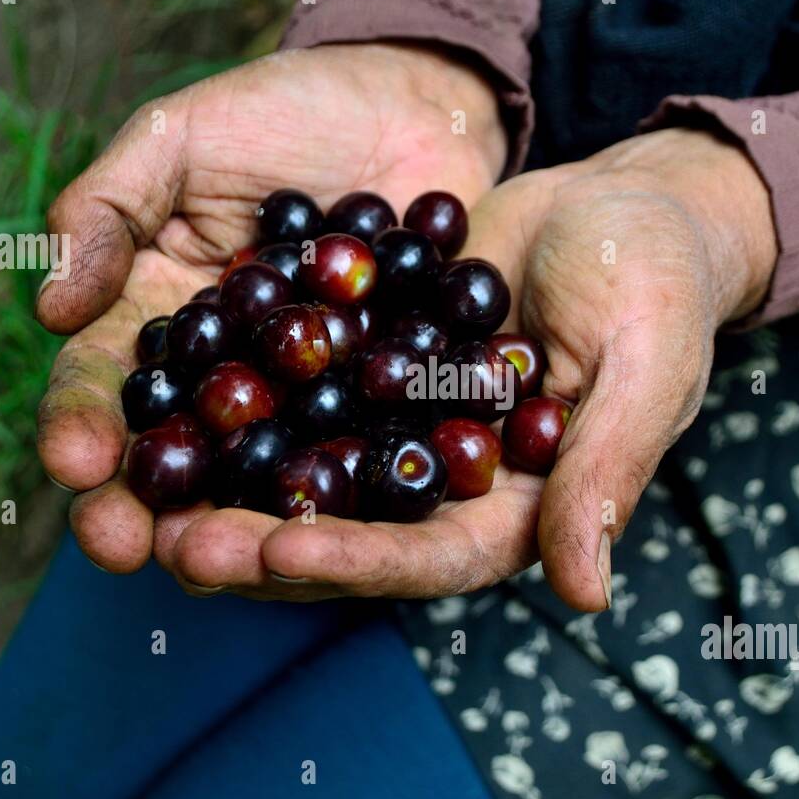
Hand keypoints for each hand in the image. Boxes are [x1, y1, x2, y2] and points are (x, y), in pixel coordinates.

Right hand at [37, 43, 506, 572]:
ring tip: (221, 565)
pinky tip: (340, 529)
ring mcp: (306, 401)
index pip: (102, 386)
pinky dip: (351, 492)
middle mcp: (225, 379)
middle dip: (145, 508)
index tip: (74, 464)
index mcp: (157, 321)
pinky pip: (365, 455)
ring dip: (238, 525)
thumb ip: (108, 209)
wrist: (411, 107)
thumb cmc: (282, 111)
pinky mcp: (384, 405)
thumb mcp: (178, 139)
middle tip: (128, 551)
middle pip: (175, 458)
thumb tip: (50, 307)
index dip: (80, 427)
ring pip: (262, 477)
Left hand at [162, 127, 776, 608]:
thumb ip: (606, 473)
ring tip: (142, 496)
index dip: (356, 560)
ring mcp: (400, 428)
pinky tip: (166, 401)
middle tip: (173, 544)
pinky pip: (295, 391)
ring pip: (304, 473)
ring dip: (226, 490)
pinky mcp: (366, 369)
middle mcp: (445, 484)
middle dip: (262, 544)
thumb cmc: (655, 285)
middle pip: (347, 533)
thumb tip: (585, 592)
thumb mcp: (644, 369)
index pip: (430, 555)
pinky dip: (236, 402)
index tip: (280, 550)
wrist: (621, 206)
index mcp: (515, 507)